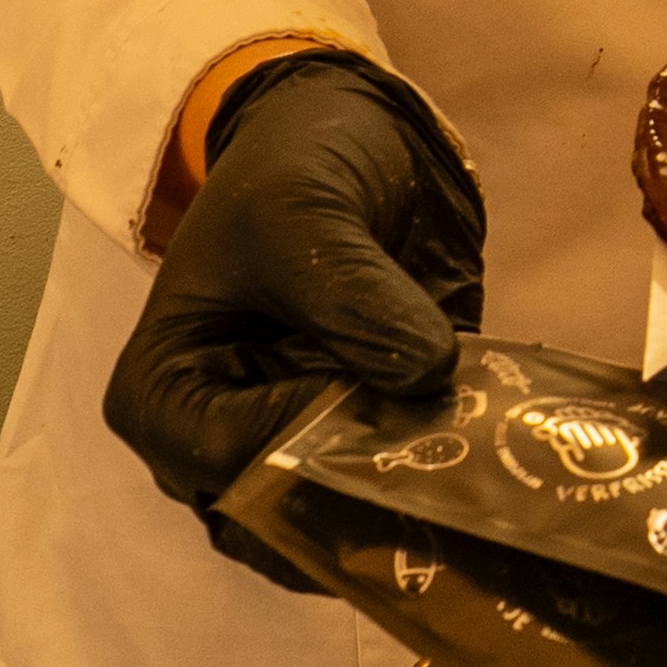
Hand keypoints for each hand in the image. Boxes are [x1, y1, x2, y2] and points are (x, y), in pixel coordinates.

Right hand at [105, 50, 484, 581]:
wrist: (341, 140)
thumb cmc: (285, 173)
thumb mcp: (302, 214)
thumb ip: (351, 294)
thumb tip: (426, 372)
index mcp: (164, 397)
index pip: (226, 461)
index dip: (301, 441)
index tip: (375, 394)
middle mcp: (220, 450)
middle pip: (284, 518)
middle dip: (366, 496)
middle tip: (447, 463)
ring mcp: (297, 456)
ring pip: (347, 526)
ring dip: (414, 503)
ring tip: (482, 468)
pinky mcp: (368, 448)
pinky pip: (401, 496)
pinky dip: (448, 487)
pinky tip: (502, 461)